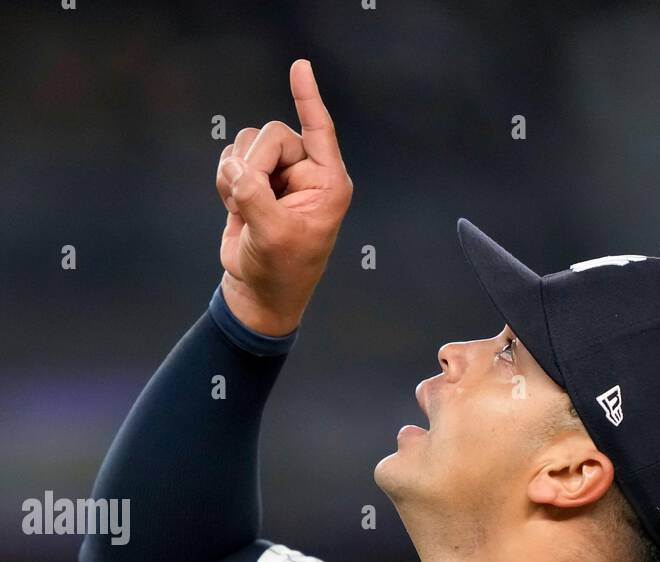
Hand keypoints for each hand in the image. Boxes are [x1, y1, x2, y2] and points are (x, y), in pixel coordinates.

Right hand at [215, 58, 352, 335]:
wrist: (258, 291)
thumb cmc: (279, 270)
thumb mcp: (272, 235)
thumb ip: (254, 195)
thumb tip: (234, 165)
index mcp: (328, 183)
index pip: (319, 129)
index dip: (308, 98)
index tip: (300, 65)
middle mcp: (307, 173)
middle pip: (270, 134)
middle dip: (254, 165)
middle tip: (251, 202)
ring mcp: (279, 174)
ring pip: (247, 143)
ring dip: (236, 175)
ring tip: (244, 211)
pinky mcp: (254, 180)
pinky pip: (230, 157)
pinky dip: (225, 182)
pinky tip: (235, 209)